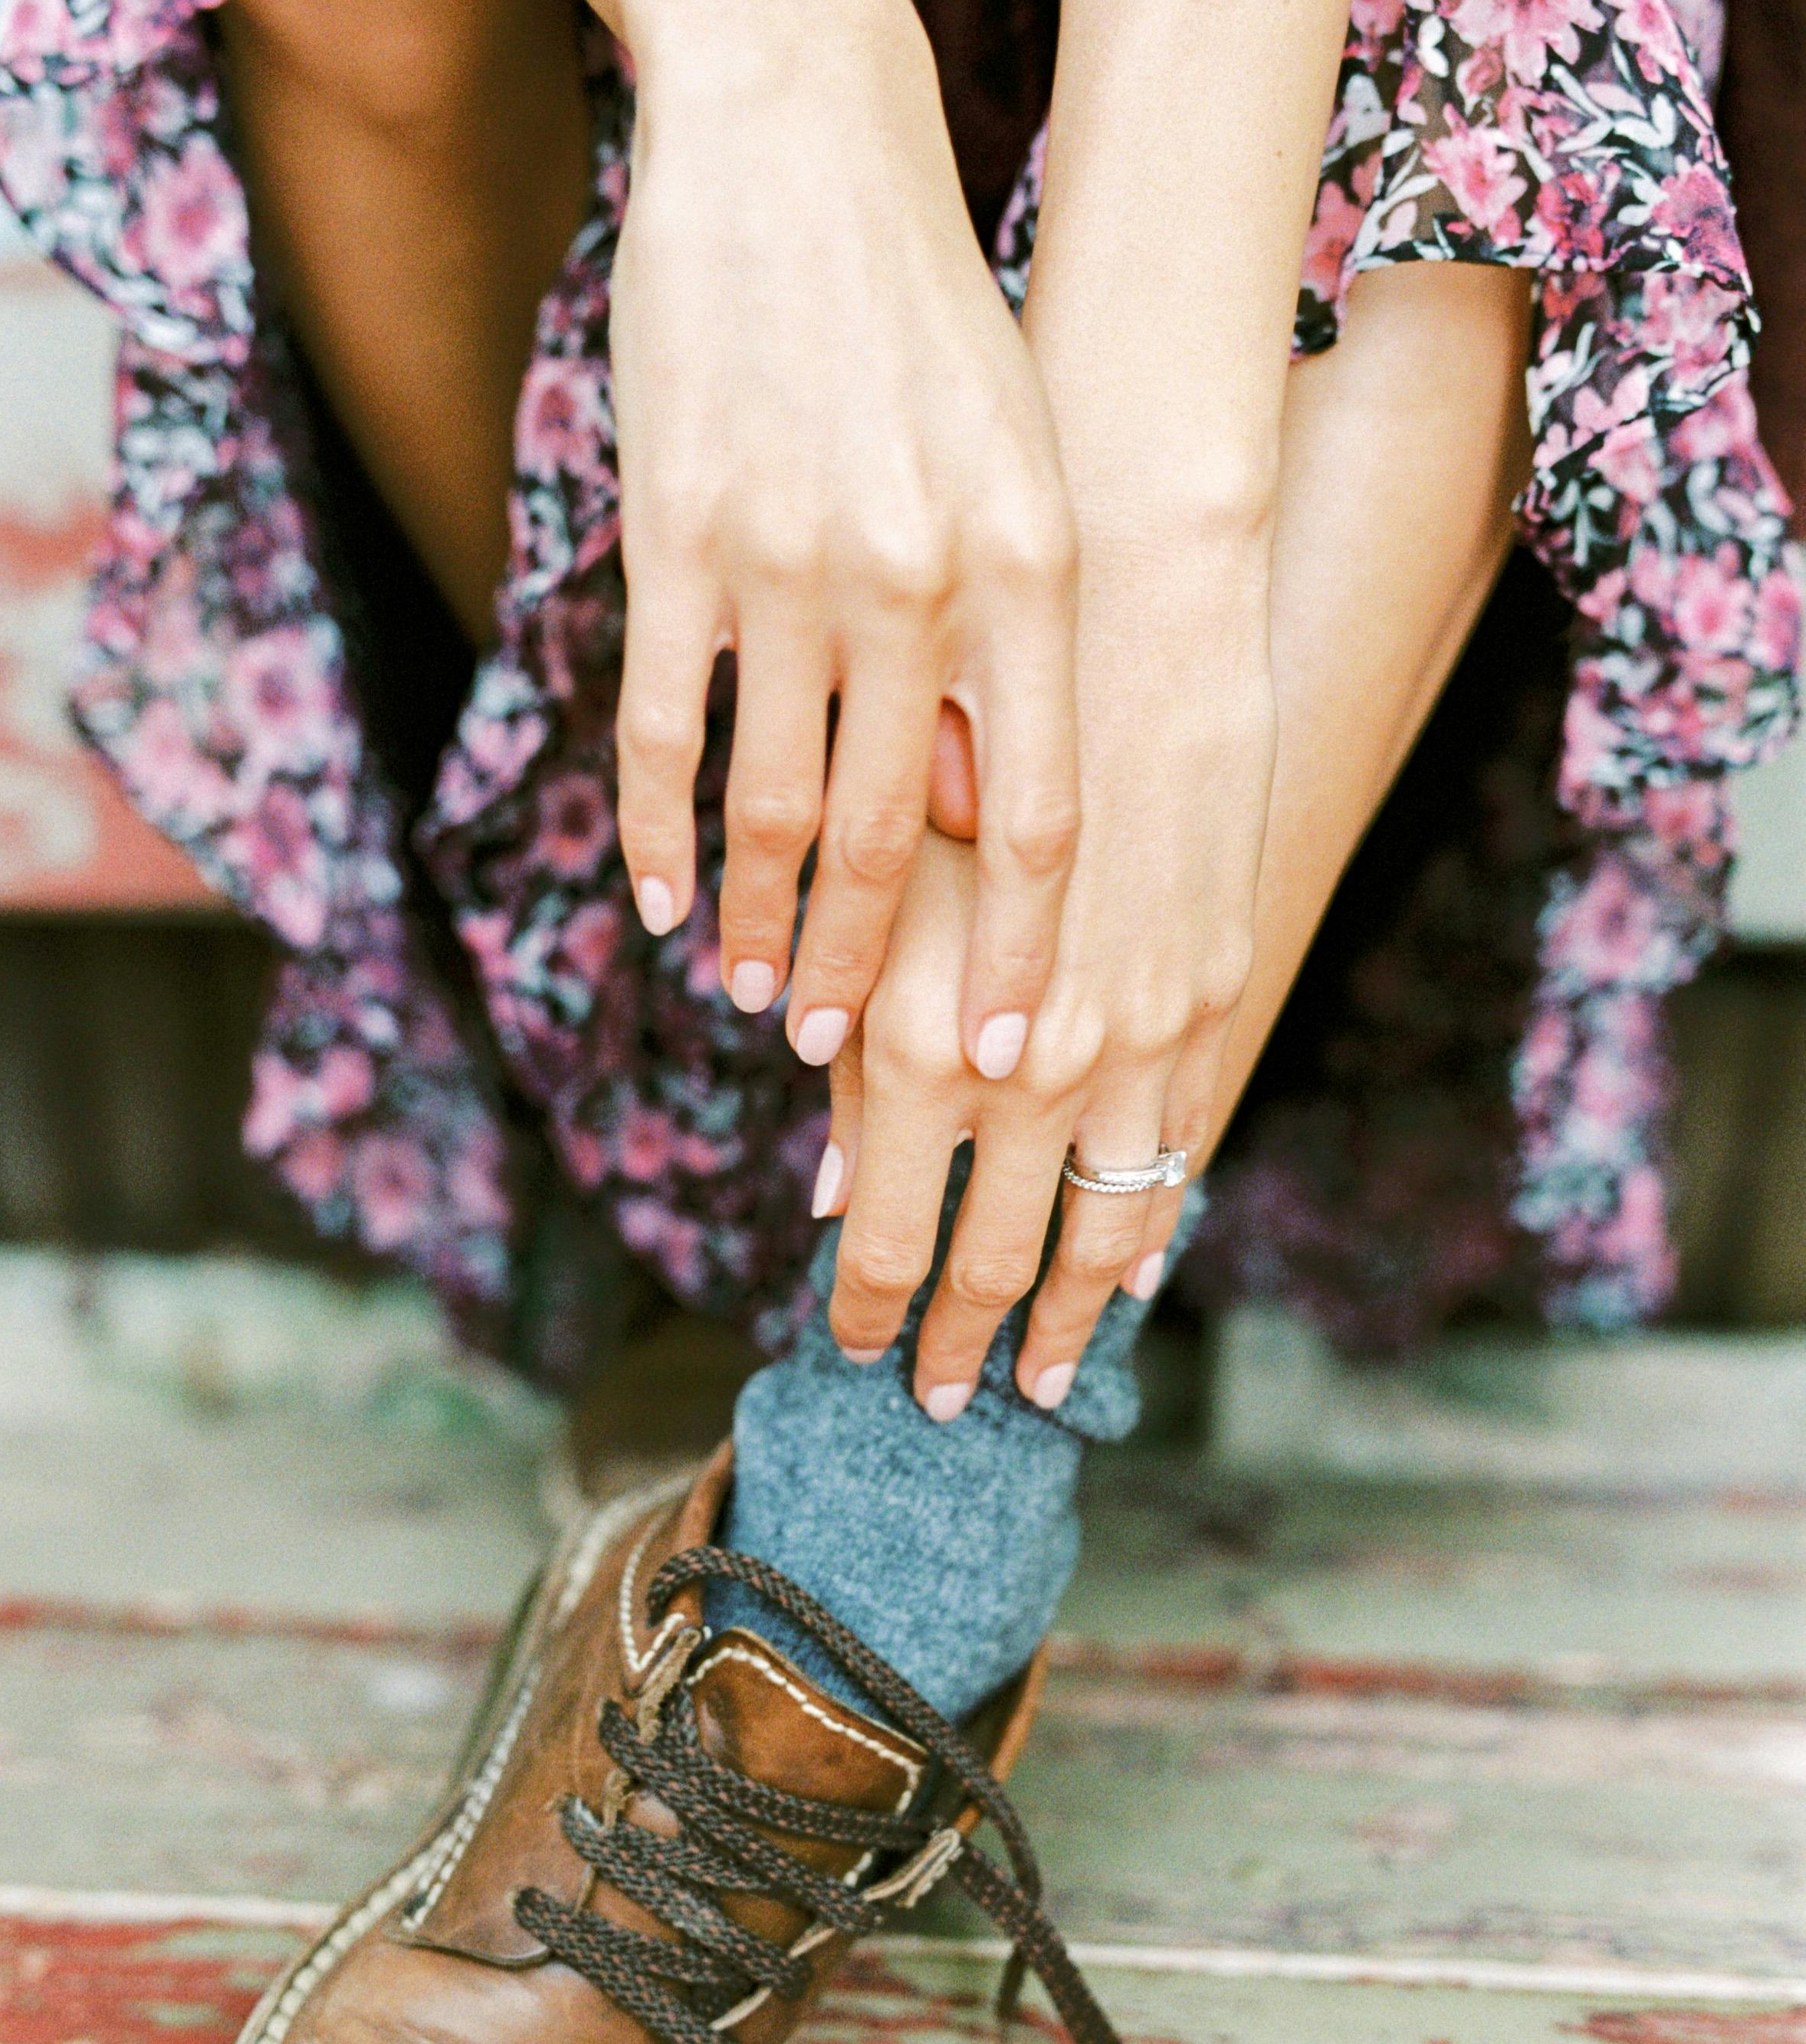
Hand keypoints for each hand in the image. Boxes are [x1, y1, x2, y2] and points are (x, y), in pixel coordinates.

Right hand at [607, 0, 1078, 1077]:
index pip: (1039, 814)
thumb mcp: (1016, 464)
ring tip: (746, 989)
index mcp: (1035, 567)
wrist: (801, 138)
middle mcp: (923, 578)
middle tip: (831, 1049)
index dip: (1020, 954)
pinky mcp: (678, 536)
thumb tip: (978, 810)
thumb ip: (1011, 635)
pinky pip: (663, 731)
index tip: (1001, 1058)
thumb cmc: (924, 318)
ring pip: (775, 804)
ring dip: (757, 919)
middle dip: (865, 970)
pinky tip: (654, 896)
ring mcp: (792, 559)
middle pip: (899, 840)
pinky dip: (655, 833)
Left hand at [817, 530, 1276, 1413]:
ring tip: (1039, 1380)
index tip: (854, 1354)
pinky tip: (1125, 1276)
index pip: (891, 1242)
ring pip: (1101, 1231)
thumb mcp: (873, 894)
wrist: (1127, 641)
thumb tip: (833, 1186)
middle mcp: (1036, 1071)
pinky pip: (1177, 1154)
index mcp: (927, 1047)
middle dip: (960, 1346)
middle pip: (996, 1262)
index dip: (871, 1316)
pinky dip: (1144, 1232)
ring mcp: (1137, 1047)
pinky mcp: (1210, 1006)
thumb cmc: (961, 742)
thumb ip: (851, 1053)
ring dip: (1063, 1318)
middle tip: (939, 1402)